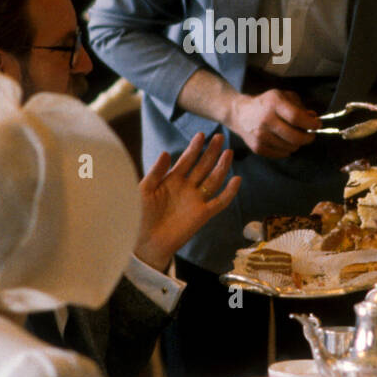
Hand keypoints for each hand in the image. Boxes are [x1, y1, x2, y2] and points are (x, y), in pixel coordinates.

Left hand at [134, 131, 240, 271]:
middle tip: (220, 137)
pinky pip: (220, 202)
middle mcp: (186, 188)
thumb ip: (155, 172)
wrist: (146, 241)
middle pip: (203, 166)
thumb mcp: (144, 190)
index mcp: (172, 180)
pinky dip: (229, 192)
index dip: (194, 148)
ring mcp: (196, 200)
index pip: (186, 160)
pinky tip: (236, 179)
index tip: (201, 135)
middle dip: (211, 152)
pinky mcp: (203, 214)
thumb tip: (165, 152)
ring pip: (213, 180)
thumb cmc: (140, 215)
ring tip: (228, 152)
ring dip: (221, 167)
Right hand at [228, 89, 318, 158]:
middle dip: (308, 138)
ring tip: (294, 135)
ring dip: (297, 143)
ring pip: (291, 147)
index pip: (296, 117)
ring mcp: (260, 135)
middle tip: (310, 134)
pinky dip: (288, 149)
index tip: (317, 125)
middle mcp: (266, 120)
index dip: (311, 124)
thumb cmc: (267, 104)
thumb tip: (314, 119)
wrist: (240, 114)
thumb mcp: (283, 96)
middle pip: (295, 137)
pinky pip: (282, 154)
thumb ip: (300, 106)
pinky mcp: (257, 147)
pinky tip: (284, 141)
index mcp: (273, 103)